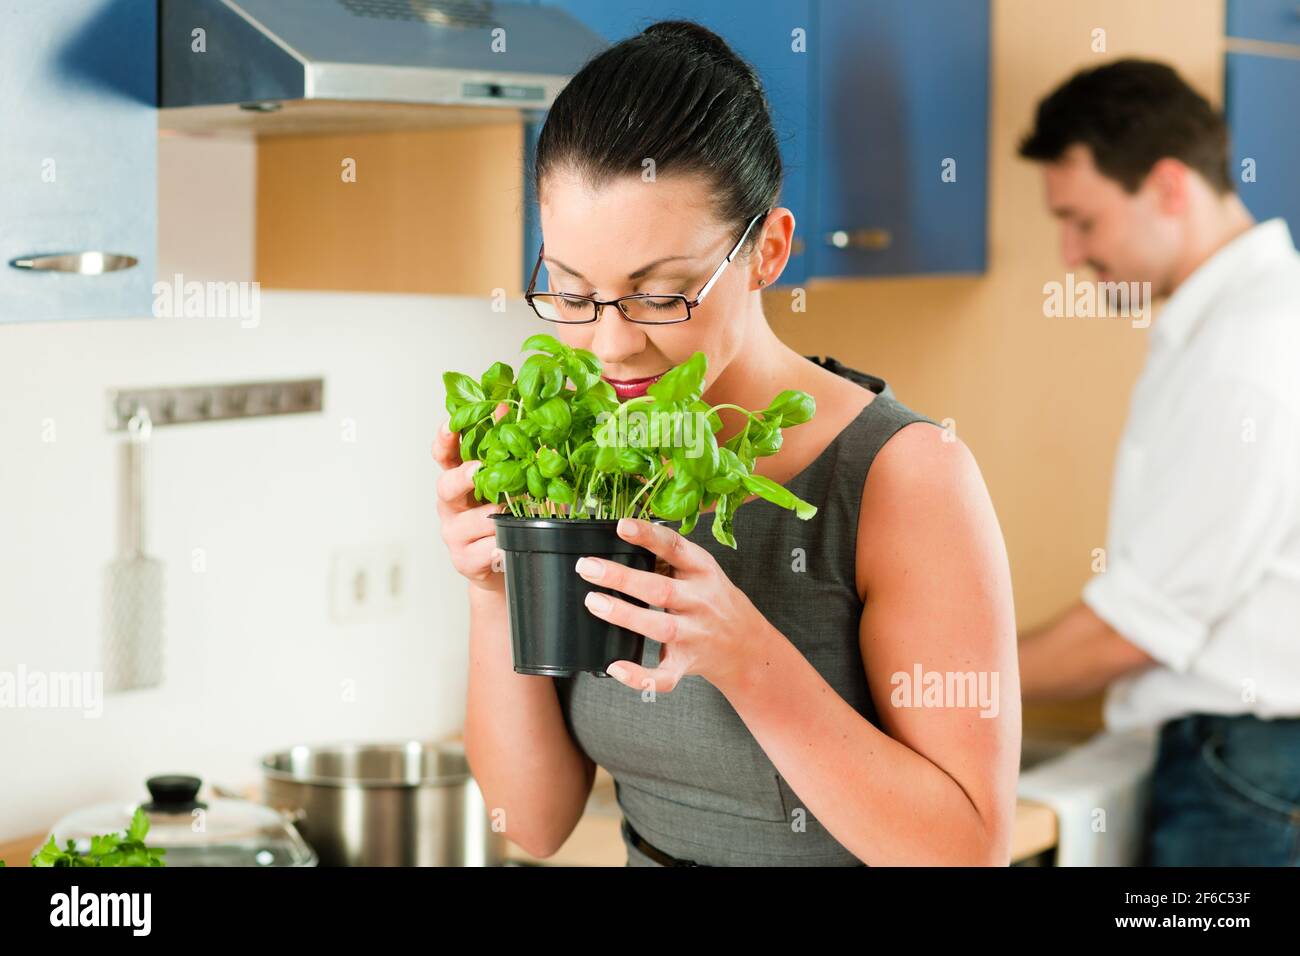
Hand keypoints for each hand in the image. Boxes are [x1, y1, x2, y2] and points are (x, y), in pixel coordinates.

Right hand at [433, 403, 509, 592]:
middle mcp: (451, 504)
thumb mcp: (516, 486)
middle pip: (446, 486)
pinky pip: (484, 548)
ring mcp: (454, 532)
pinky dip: (501, 544)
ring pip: (472, 520)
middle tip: (479, 469)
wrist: (507, 566)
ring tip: (514, 514)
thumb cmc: (511, 519)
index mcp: (461, 480)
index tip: (450, 425)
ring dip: (496, 516)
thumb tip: (525, 423)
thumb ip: (514, 454)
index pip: (444, 456)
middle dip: (463, 477)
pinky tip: (509, 544)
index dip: (444, 440)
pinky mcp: (463, 558)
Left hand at [574, 517, 771, 693]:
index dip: (649, 536)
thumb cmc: (714, 601)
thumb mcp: (701, 571)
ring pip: (660, 628)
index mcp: (703, 571)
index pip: (676, 547)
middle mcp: (701, 602)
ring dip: (625, 615)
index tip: (622, 526)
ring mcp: (695, 635)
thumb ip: (668, 558)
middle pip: (661, 589)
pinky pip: (664, 676)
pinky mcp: (687, 664)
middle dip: (622, 578)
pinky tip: (614, 666)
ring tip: (593, 602)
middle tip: (587, 567)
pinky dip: (640, 675)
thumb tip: (623, 542)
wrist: (747, 646)